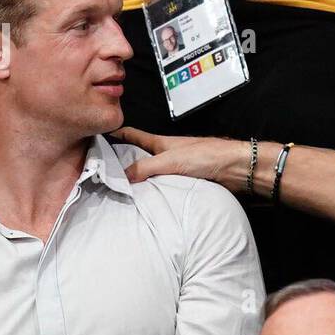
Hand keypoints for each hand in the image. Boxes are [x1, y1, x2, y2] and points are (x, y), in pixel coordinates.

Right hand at [110, 126, 247, 189]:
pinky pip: (164, 186)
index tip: (100, 137)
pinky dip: (155, 191)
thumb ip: (145, 168)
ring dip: (140, 180)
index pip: (132, 135)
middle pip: (139, 156)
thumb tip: (122, 177)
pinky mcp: (185, 181)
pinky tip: (149, 200)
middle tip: (105, 172)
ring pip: (151, 173)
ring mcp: (176, 167)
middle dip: (123, 162)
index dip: (116, 134)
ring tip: (122, 190)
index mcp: (160, 143)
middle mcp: (166, 154)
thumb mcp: (170, 160)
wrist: (234, 168)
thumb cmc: (207, 155)